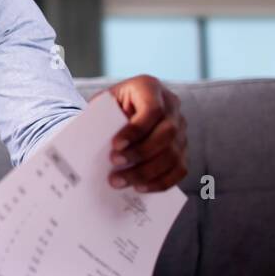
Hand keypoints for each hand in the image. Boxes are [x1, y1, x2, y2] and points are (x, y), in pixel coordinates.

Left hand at [95, 75, 187, 192]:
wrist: (120, 111)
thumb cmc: (109, 107)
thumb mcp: (102, 103)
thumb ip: (100, 116)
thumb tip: (92, 141)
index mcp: (150, 88)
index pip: (152, 110)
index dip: (136, 130)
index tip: (115, 145)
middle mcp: (172, 106)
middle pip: (167, 133)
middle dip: (140, 153)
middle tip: (115, 164)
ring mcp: (181, 128)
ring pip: (174, 154)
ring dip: (146, 172)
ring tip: (120, 181)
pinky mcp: (183, 149)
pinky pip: (179, 169)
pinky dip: (160, 182)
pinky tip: (140, 188)